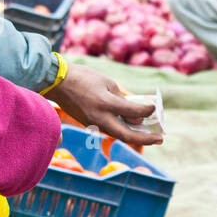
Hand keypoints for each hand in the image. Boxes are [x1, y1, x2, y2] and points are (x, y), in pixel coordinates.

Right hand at [46, 65, 163, 145]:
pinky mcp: (89, 124)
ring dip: (135, 136)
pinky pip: (110, 129)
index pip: (134, 112)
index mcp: (106, 104)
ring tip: (151, 135)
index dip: (147, 110)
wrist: (56, 82)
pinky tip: (133, 126)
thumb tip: (135, 115)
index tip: (154, 107)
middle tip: (161, 139)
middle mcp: (100, 118)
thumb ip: (122, 99)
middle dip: (146, 139)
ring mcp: (93, 124)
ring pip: (118, 135)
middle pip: (127, 135)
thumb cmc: (83, 78)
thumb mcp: (107, 82)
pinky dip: (123, 129)